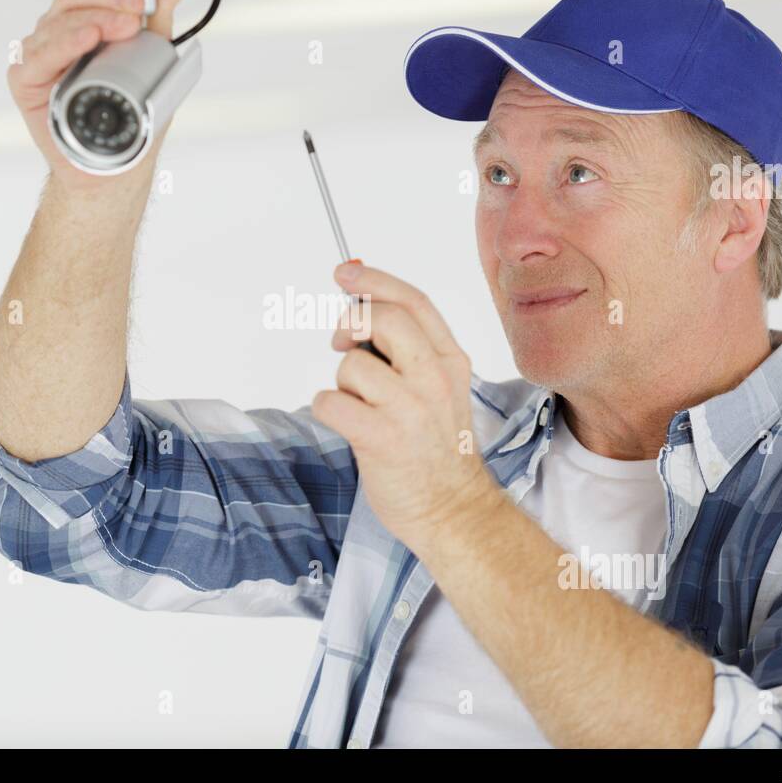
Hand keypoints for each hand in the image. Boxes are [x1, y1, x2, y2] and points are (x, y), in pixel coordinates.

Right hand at [7, 0, 186, 195]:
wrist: (115, 163)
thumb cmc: (130, 114)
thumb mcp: (154, 61)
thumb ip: (158, 20)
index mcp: (87, 18)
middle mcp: (60, 30)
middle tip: (137, 6)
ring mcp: (41, 53)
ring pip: (59, 19)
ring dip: (94, 16)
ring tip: (124, 25)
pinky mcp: (27, 80)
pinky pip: (40, 54)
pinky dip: (65, 43)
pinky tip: (87, 38)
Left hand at [310, 262, 503, 556]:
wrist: (453, 510)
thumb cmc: (436, 448)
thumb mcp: (439, 388)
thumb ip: (407, 350)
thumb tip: (359, 307)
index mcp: (450, 360)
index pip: (413, 302)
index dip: (374, 280)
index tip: (344, 272)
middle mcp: (434, 378)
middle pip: (381, 319)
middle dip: (350, 323)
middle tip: (342, 343)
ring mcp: (410, 409)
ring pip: (351, 366)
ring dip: (343, 384)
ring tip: (363, 408)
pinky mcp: (382, 439)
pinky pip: (330, 402)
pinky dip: (328, 410)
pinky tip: (349, 426)